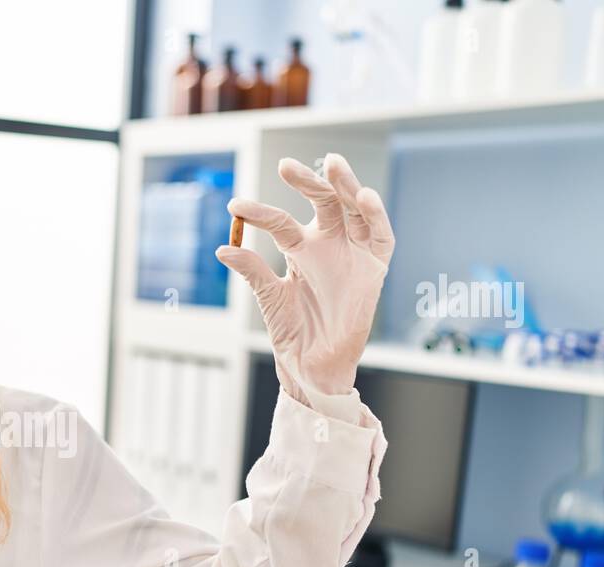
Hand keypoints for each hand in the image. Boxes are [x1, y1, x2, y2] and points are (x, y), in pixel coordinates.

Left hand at [215, 153, 394, 402]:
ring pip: (353, 209)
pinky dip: (375, 215)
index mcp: (300, 249)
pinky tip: (363, 196)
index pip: (281, 221)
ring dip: (346, 185)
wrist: (314, 365)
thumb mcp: (269, 298)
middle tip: (286, 166)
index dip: (259, 212)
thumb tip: (224, 248)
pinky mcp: (375, 266)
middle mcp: (328, 245)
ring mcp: (352, 252)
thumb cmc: (294, 332)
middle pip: (322, 202)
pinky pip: (380, 235)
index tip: (235, 206)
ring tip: (333, 164)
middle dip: (307, 182)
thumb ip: (253, 270)